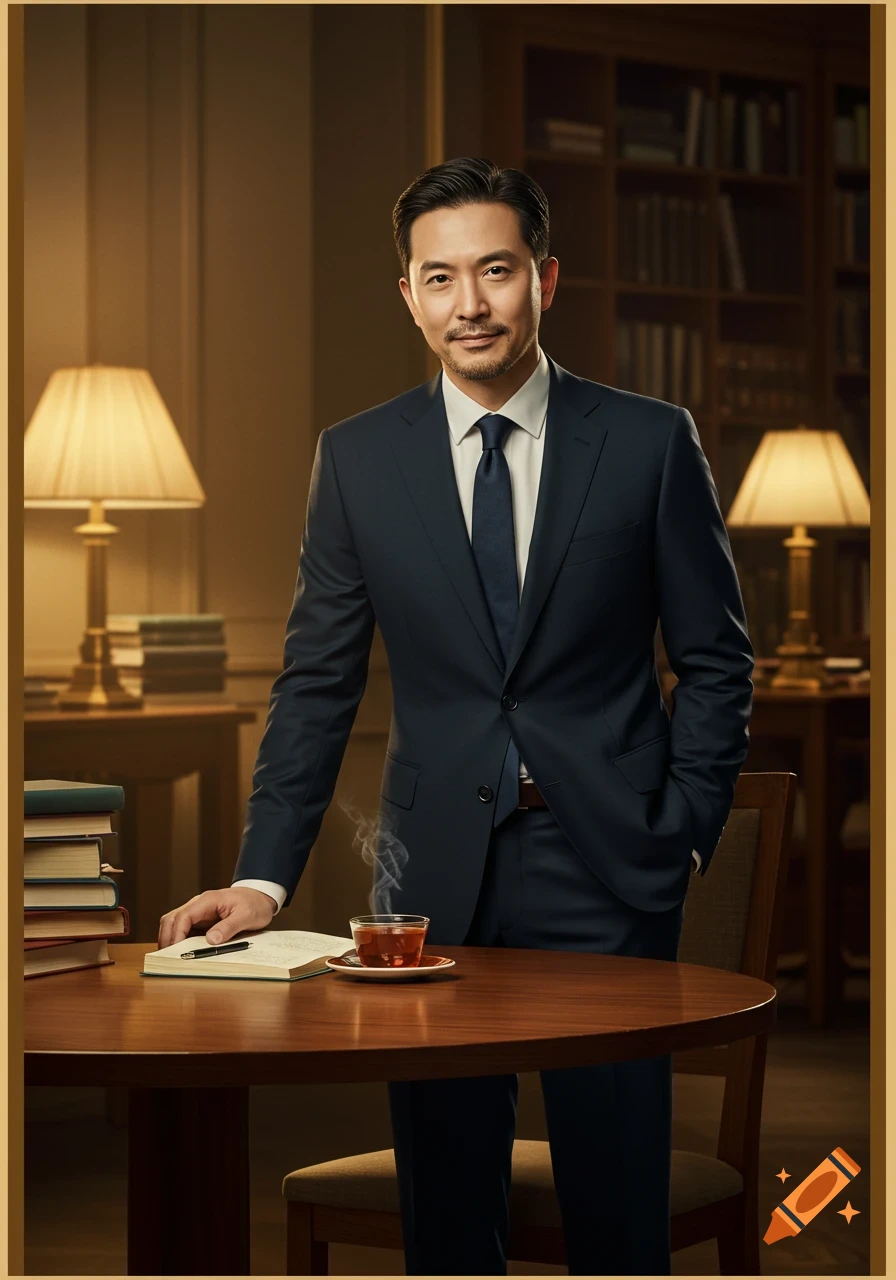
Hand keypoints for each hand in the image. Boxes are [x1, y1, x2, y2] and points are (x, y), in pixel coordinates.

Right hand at [158, 887, 275, 949]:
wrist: (260, 897)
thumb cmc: (254, 904)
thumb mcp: (246, 916)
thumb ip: (228, 927)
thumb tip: (211, 940)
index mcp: (207, 901)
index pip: (183, 916)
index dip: (177, 934)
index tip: (176, 951)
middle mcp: (198, 905)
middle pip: (172, 919)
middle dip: (167, 938)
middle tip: (169, 959)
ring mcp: (198, 913)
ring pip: (174, 924)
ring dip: (171, 940)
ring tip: (173, 958)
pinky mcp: (200, 921)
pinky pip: (184, 930)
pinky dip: (180, 941)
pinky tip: (184, 954)